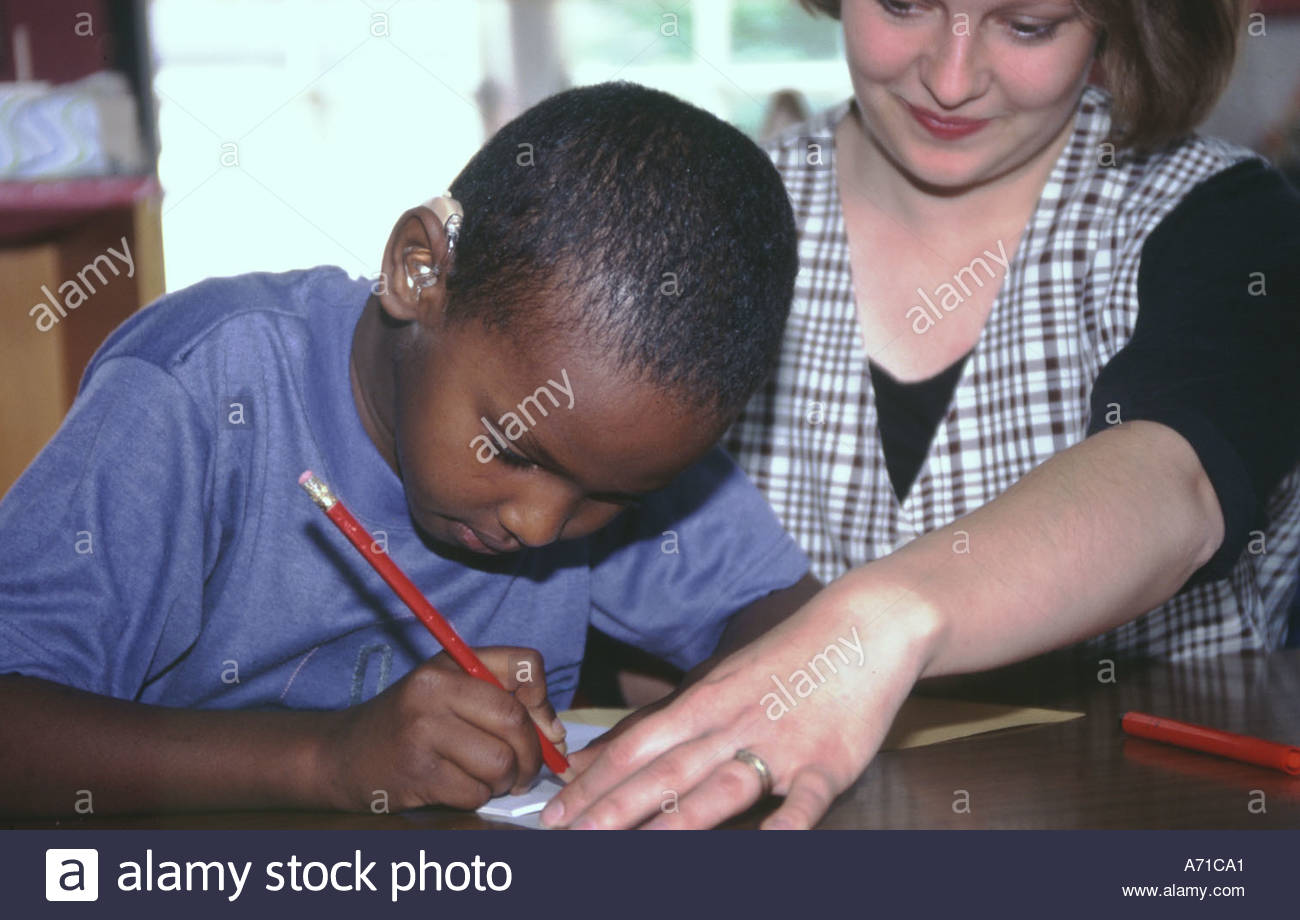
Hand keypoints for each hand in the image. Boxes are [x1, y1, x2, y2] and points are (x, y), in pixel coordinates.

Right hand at [315, 646, 564, 810]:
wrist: (343, 754)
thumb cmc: (408, 722)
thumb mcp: (449, 690)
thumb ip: (503, 700)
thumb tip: (555, 734)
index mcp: (450, 664)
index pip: (525, 665)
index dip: (544, 699)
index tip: (543, 725)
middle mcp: (435, 690)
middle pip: (515, 722)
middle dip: (532, 754)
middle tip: (526, 769)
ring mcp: (423, 732)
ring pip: (500, 762)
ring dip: (505, 780)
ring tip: (490, 778)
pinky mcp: (417, 773)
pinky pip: (475, 792)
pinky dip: (478, 797)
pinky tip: (460, 787)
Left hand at [542, 575, 942, 828]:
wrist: (864, 625)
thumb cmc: (786, 658)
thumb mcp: (719, 681)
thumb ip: (664, 724)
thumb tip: (599, 756)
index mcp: (705, 703)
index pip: (636, 747)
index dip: (593, 782)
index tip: (553, 812)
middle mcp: (733, 724)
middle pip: (665, 770)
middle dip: (613, 807)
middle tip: (568, 835)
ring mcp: (781, 744)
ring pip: (721, 786)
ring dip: (676, 822)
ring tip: (635, 850)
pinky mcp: (829, 762)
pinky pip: (804, 799)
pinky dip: (787, 823)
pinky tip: (770, 845)